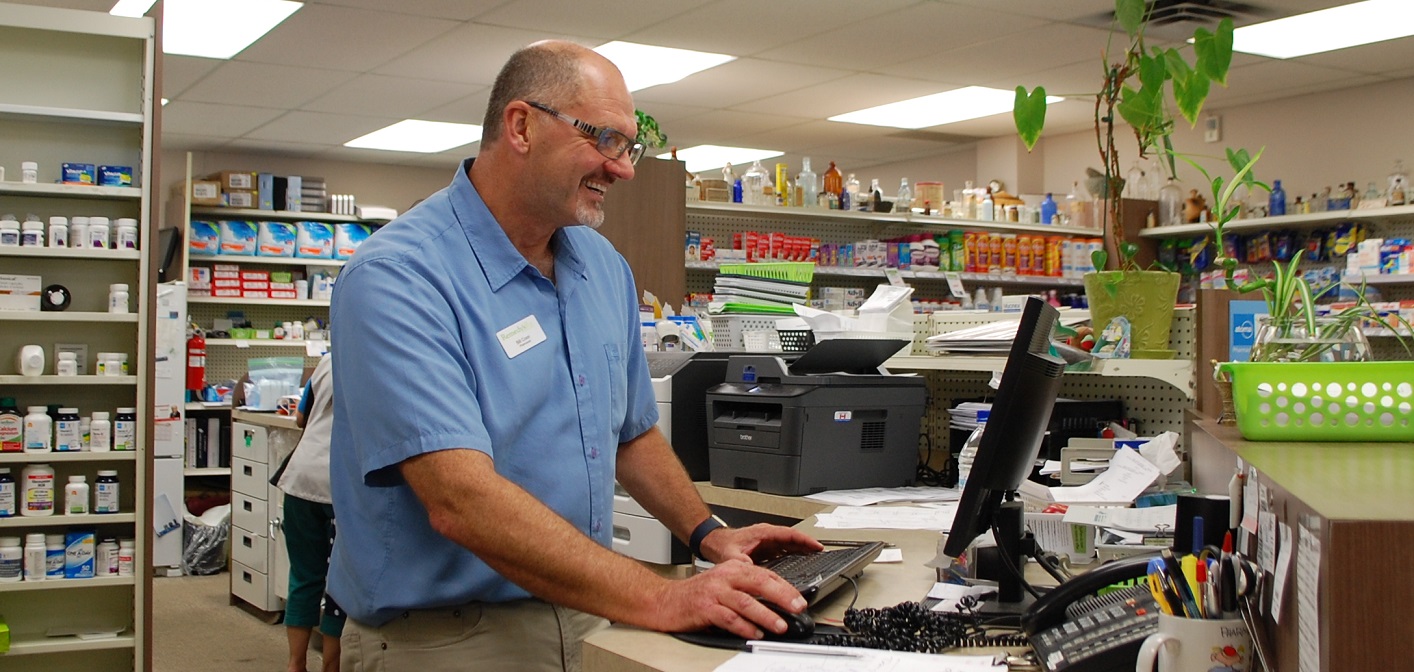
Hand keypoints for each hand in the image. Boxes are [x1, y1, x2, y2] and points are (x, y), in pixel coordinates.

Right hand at [646, 559, 805, 638]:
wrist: (664, 600)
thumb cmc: (696, 595)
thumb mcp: (723, 584)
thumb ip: (746, 590)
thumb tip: (777, 604)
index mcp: (732, 569)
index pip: (764, 574)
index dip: (785, 587)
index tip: (801, 599)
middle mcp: (724, 577)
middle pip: (759, 583)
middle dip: (782, 596)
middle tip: (798, 607)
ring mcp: (714, 592)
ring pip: (746, 602)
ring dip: (766, 615)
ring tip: (780, 625)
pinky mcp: (704, 608)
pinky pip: (728, 618)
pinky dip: (744, 627)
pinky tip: (754, 634)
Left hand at [700, 523, 823, 565]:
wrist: (712, 543)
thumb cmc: (721, 544)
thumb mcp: (732, 556)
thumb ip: (744, 565)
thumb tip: (754, 575)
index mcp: (763, 533)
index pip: (790, 534)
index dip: (805, 540)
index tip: (817, 547)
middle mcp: (767, 536)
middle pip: (793, 539)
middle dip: (808, 545)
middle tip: (822, 554)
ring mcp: (767, 542)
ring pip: (790, 544)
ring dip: (802, 550)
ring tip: (815, 559)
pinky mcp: (765, 549)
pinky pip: (784, 550)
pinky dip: (793, 555)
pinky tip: (798, 563)